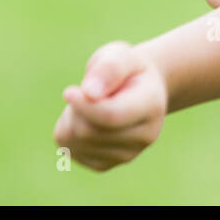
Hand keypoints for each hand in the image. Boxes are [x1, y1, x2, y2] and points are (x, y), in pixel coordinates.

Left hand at [52, 41, 166, 171]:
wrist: (138, 89)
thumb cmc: (128, 68)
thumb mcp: (121, 54)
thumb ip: (109, 68)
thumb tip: (89, 92)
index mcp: (151, 105)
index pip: (111, 116)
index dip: (84, 106)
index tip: (68, 91)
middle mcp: (144, 136)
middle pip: (88, 131)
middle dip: (75, 108)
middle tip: (83, 90)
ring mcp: (126, 155)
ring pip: (75, 141)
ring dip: (70, 117)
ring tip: (88, 103)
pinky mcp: (106, 165)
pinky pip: (70, 150)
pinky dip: (68, 131)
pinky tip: (84, 119)